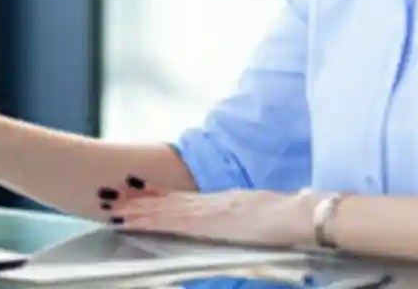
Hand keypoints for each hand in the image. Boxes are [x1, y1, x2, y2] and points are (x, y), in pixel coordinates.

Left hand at [102, 179, 314, 248]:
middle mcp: (213, 203)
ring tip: (115, 207)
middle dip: (142, 200)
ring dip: (139, 210)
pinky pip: (173, 221)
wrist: (303, 216)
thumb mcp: (263, 220)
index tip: (140, 191)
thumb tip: (241, 226)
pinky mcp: (210, 223)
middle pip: (170, 201)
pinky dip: (151, 220)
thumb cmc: (291, 223)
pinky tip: (135, 221)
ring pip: (166, 209)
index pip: (186, 199)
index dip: (161, 196)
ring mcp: (210, 211)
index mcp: (227, 202)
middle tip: (114, 196)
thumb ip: (246, 222)